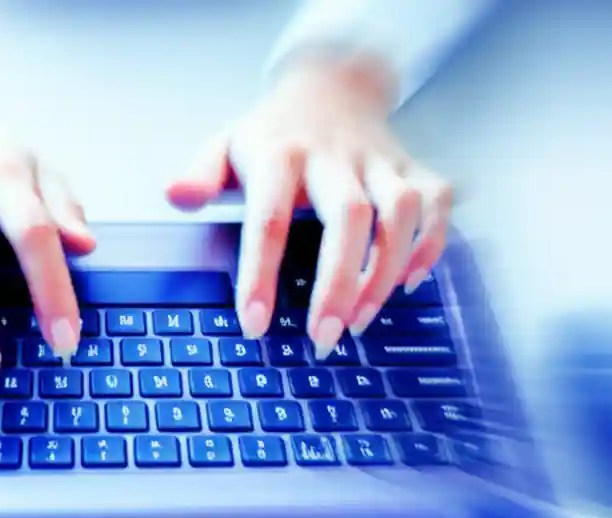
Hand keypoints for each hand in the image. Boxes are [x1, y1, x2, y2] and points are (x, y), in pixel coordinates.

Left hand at [167, 53, 452, 356]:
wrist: (332, 84)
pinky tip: (408, 284)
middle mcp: (334, 155)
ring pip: (400, 211)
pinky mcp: (413, 167)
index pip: (269, 218)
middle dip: (339, 283)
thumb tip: (175, 196)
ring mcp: (379, 160)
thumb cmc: (272, 134)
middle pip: (349, 217)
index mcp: (279, 154)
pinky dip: (431, 244)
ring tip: (360, 322)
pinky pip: (436, 204)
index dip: (260, 274)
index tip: (255, 324)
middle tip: (325, 338)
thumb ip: (201, 175)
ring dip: (385, 272)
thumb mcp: (225, 145)